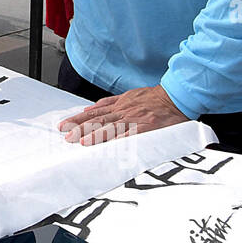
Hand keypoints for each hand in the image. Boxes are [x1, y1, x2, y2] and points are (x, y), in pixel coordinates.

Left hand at [57, 84, 187, 145]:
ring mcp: (135, 119)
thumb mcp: (129, 95)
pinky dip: (118, 140)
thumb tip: (90, 108)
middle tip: (67, 136)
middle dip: (81, 128)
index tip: (64, 125)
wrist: (176, 96)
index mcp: (120, 104)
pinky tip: (108, 146)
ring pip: (111, 127)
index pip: (94, 113)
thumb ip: (110, 102)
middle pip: (99, 120)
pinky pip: (130, 135)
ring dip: (95, 135)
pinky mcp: (147, 127)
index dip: (78, 119)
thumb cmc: (154, 98)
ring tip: (81, 142)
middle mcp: (124, 111)